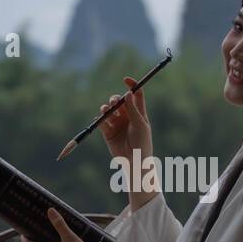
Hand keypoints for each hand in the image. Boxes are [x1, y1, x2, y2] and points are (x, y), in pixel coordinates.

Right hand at [100, 76, 157, 210]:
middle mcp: (127, 116)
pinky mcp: (107, 132)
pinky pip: (101, 122)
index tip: (125, 79)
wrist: (134, 161)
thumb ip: (133, 109)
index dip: (132, 85)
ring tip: (106, 112)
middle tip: (113, 103)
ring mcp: (117, 124)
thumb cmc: (142, 143)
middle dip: (114, 99)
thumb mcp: (140, 125)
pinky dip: (100, 120)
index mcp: (138, 112)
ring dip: (106, 108)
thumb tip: (127, 93)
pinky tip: (101, 121)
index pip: (136, 94)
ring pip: (108, 110)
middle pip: (118, 101)